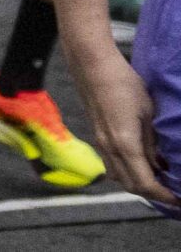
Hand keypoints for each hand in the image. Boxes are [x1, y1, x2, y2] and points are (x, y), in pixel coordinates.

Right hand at [70, 48, 176, 205]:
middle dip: (152, 194)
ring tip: (159, 180)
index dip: (163, 195)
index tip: (178, 199)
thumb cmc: (123, 83)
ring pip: (119, 177)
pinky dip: (128, 172)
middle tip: (172, 192)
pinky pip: (112, 165)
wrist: (93, 65)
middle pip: (130, 186)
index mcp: (124, 144)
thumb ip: (152, 142)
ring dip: (139, 184)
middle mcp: (109, 148)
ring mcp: (101, 143)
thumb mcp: (147, 113)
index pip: (145, 183)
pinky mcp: (98, 136)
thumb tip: (160, 164)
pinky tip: (142, 163)